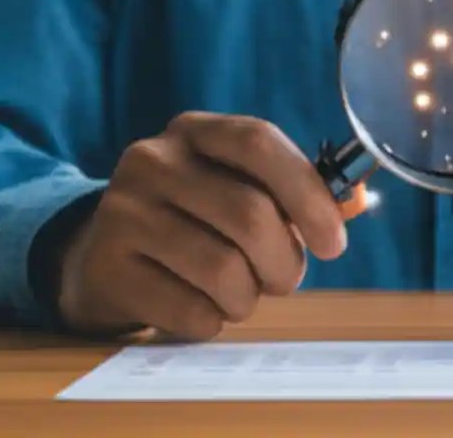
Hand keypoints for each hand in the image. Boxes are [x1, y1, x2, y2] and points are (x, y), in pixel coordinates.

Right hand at [56, 112, 345, 339]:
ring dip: (248, 297)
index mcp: (193, 131)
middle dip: (284, 261)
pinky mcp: (108, 268)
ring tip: (238, 294)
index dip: (307, 193)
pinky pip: (190, 310)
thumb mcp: (233, 188)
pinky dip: (211, 319)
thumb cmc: (191, 221)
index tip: (333, 241)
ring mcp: (123, 212)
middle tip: (283, 279)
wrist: (100, 256)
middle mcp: (152, 161)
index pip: (258, 143)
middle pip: (249, 213)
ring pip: (223, 269)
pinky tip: (198, 306)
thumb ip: (292, 194)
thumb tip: (352, 205)